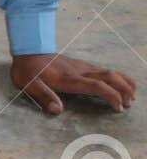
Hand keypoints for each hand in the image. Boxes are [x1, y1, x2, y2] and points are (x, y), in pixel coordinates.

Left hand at [10, 53, 136, 113]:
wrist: (27, 48)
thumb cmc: (27, 68)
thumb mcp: (28, 83)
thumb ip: (43, 96)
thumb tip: (57, 110)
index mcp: (69, 79)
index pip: (97, 86)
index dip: (111, 96)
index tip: (119, 107)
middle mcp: (79, 71)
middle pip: (109, 76)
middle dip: (124, 89)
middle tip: (130, 103)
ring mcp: (81, 66)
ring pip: (108, 71)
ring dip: (123, 82)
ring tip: (132, 95)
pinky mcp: (80, 64)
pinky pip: (102, 69)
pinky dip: (115, 77)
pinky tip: (118, 83)